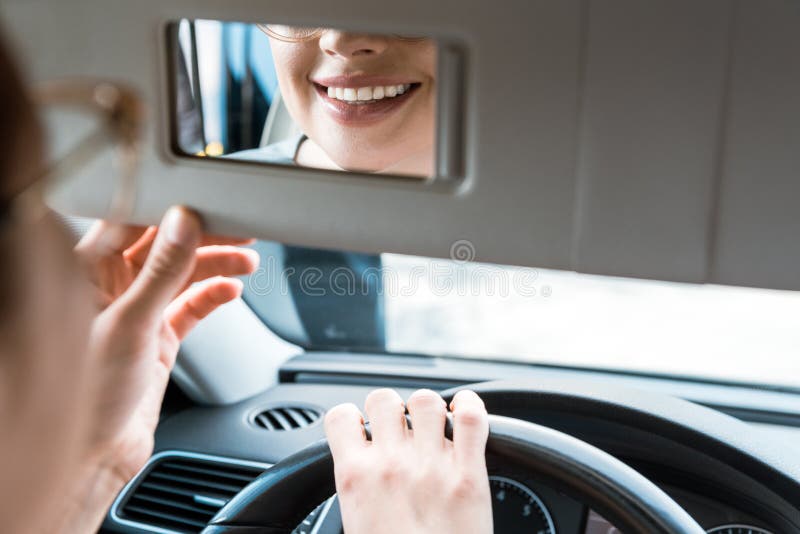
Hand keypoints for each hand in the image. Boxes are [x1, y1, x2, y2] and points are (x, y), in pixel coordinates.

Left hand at [57, 206, 257, 530]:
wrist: (97, 456)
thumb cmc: (84, 399)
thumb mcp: (128, 325)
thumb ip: (159, 272)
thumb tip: (182, 224)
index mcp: (85, 273)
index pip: (130, 222)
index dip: (169, 209)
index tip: (206, 201)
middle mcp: (111, 287)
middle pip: (165, 245)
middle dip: (205, 236)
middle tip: (242, 229)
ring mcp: (137, 311)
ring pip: (183, 273)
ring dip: (216, 265)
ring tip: (247, 262)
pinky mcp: (159, 335)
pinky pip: (192, 304)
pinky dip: (214, 296)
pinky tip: (231, 292)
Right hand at [325, 389, 492, 533]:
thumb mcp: (355, 524)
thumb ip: (357, 487)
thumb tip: (359, 465)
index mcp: (356, 477)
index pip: (340, 416)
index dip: (352, 420)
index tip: (362, 430)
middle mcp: (391, 463)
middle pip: (383, 399)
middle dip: (389, 410)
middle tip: (398, 431)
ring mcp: (432, 464)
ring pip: (424, 400)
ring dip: (426, 410)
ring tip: (431, 428)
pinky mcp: (470, 473)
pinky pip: (472, 417)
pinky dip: (471, 406)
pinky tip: (464, 416)